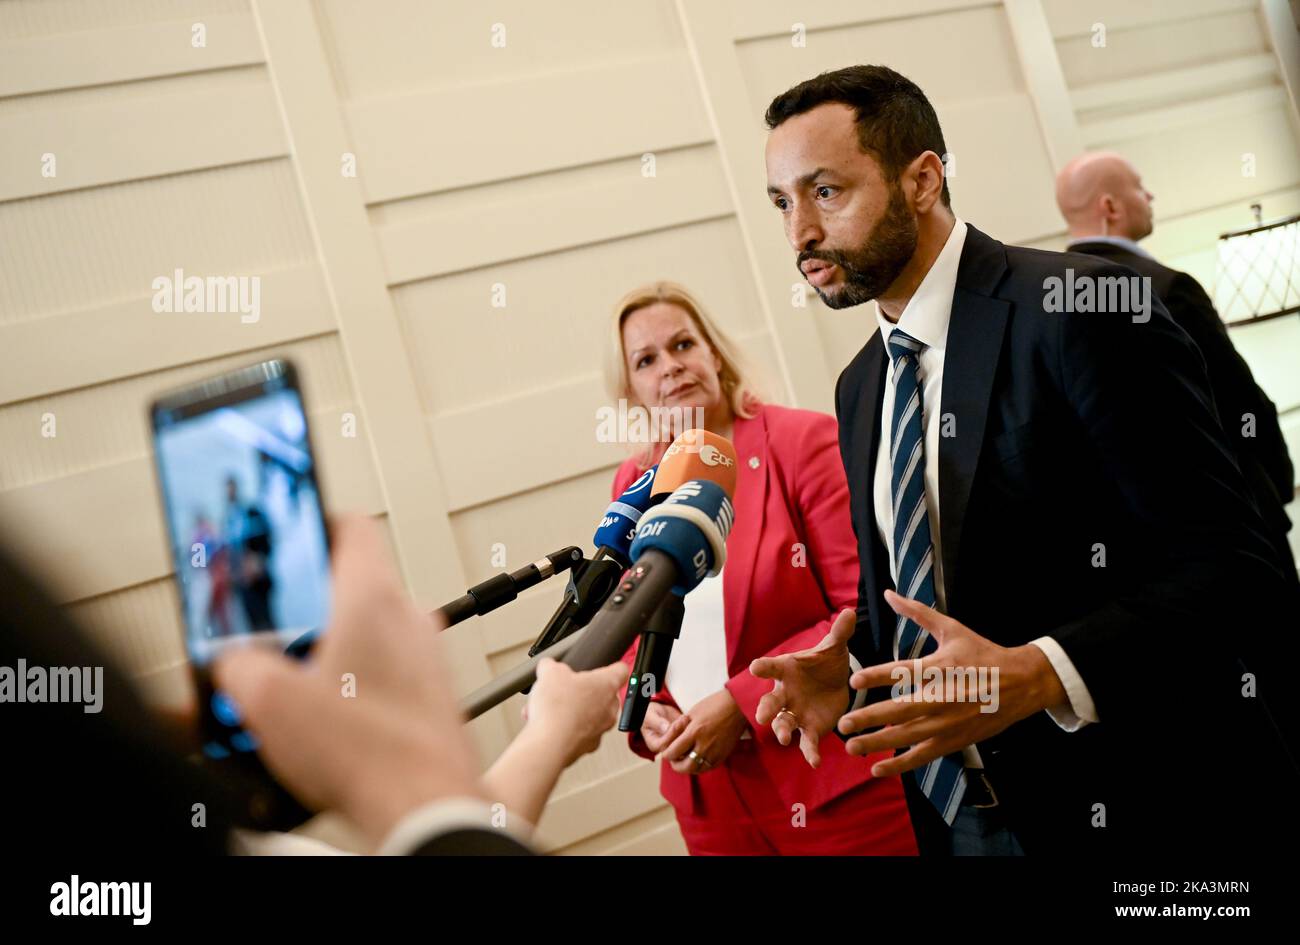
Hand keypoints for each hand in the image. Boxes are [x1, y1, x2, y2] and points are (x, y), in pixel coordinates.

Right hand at [214, 515, 482, 849]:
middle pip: (353, 583)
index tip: (288, 532)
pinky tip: (329, 714)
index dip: (313, 520)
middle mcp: (409, 618)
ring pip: (371, 630)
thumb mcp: (269, 702)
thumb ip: (238, 666)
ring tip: (296, 678)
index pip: (350, 525)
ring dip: (333, 645)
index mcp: (373, 597)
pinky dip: (356, 680)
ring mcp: (426, 657)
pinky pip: (388, 669)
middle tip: (274, 622)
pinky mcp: (431, 694)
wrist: (427, 807)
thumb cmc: (373, 754)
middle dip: (309, 601)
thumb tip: (232, 664)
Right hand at [521, 658, 629, 766]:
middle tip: (567, 689)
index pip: (621, 670)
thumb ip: (552, 665)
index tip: (609, 667)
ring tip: (551, 709)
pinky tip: (550, 724)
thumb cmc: (557, 708)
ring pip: (590, 714)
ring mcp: (601, 729)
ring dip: (574, 710)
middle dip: (584, 690)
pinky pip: (580, 732)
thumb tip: (549, 666)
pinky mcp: (588, 746)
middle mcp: (609, 708)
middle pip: (602, 693)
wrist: (549, 745)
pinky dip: (567, 728)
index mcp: (606, 684)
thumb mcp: (550, 672)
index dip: (613, 666)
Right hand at [640, 702, 686, 754]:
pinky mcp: (682, 737)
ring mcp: (675, 742)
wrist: (657, 711)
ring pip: (684, 742)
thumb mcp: (650, 717)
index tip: (676, 723)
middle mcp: (665, 746)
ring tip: (685, 717)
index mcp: (654, 744)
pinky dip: (690, 727)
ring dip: (686, 729)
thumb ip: (657, 723)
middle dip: (681, 732)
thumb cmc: (650, 715)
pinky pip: (689, 736)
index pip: (664, 745)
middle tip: (683, 719)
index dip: (671, 735)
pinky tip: (688, 718)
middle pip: (676, 745)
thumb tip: (665, 728)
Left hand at [660, 688, 748, 774]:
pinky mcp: (724, 755)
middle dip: (676, 766)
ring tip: (685, 761)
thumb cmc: (714, 705)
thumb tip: (672, 740)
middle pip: (685, 767)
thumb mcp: (693, 713)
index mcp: (695, 732)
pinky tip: (698, 760)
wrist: (737, 707)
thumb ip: (681, 728)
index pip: (674, 751)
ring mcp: (715, 752)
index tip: (667, 752)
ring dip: (688, 768)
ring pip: (697, 770)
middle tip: (674, 761)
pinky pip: (709, 767)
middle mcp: (705, 745)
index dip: (667, 754)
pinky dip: (700, 767)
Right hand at [750, 608, 856, 767]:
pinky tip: (815, 762)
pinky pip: (806, 742)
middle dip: (765, 709)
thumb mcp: (834, 647)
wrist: (834, 683)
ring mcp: (794, 713)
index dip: (763, 667)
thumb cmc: (825, 662)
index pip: (771, 666)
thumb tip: (851, 612)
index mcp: (787, 669)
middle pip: (770, 701)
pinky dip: (809, 752)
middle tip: (761, 716)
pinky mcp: (809, 728)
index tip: (755, 667)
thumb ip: (840, 632)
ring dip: (782, 731)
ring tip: (784, 738)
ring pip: (783, 724)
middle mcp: (785, 693)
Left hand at [838, 590, 1067, 776]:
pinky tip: (877, 768)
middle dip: (870, 718)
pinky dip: (900, 764)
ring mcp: (949, 723)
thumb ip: (917, 613)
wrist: (1022, 683)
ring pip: (908, 737)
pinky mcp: (954, 741)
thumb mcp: (952, 629)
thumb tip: (889, 594)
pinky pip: (923, 755)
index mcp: (941, 667)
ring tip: (851, 747)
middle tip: (843, 723)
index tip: (855, 681)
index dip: (878, 676)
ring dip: (878, 743)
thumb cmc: (982, 653)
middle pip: (901, 710)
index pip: (904, 672)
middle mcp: (943, 697)